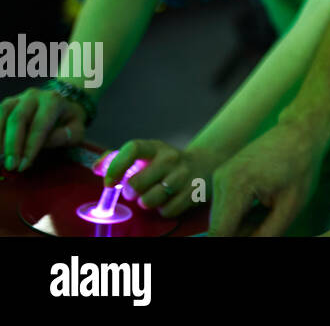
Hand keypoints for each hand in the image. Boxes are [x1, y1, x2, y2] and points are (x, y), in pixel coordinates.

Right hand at [0, 86, 87, 172]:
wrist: (63, 103)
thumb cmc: (69, 121)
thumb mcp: (76, 130)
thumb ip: (64, 136)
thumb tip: (43, 144)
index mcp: (53, 101)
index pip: (40, 125)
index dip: (30, 147)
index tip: (23, 166)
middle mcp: (34, 96)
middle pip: (18, 119)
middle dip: (12, 145)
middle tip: (10, 166)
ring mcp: (18, 98)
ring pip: (2, 114)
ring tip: (0, 158)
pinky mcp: (7, 104)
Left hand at [101, 140, 217, 217]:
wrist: (206, 164)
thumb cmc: (166, 162)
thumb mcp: (148, 153)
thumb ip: (119, 158)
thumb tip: (96, 168)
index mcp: (156, 147)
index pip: (133, 149)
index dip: (116, 166)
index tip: (108, 182)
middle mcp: (171, 158)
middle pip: (137, 183)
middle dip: (131, 192)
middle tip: (135, 191)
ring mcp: (184, 175)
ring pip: (150, 200)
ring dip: (146, 202)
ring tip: (151, 196)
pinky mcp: (194, 192)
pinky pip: (167, 210)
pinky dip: (164, 210)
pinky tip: (168, 201)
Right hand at [209, 119, 325, 236]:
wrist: (300, 132)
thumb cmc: (301, 166)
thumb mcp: (291, 207)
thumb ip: (267, 233)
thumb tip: (250, 245)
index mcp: (237, 185)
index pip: (220, 232)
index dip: (232, 242)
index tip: (257, 233)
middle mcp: (221, 180)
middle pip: (219, 228)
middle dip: (243, 233)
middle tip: (270, 218)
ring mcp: (220, 176)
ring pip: (222, 219)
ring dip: (242, 224)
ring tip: (270, 206)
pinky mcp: (223, 176)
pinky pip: (226, 207)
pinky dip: (242, 213)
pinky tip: (263, 200)